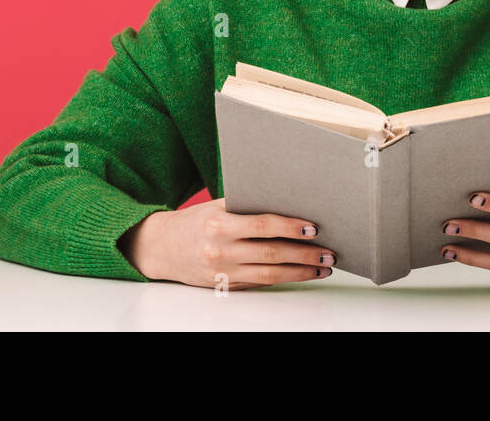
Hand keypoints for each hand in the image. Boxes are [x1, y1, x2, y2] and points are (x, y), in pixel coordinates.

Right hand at [118, 198, 336, 289]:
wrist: (161, 248)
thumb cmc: (194, 221)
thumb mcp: (216, 206)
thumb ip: (246, 206)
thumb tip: (288, 203)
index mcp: (218, 224)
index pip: (262, 225)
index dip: (290, 227)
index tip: (313, 228)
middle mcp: (220, 250)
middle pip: (271, 253)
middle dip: (304, 254)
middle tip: (329, 253)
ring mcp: (223, 272)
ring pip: (269, 274)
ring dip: (300, 272)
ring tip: (322, 267)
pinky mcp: (225, 286)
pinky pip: (260, 284)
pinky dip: (283, 279)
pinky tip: (300, 274)